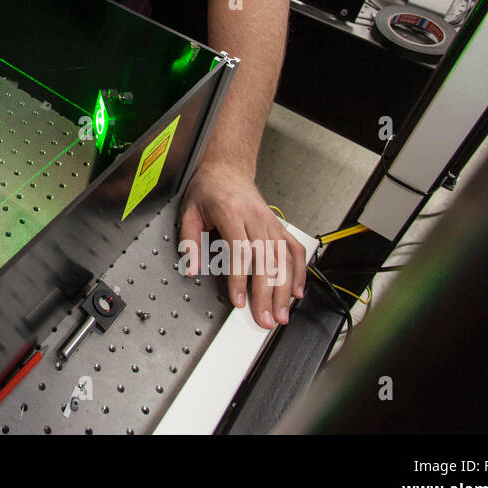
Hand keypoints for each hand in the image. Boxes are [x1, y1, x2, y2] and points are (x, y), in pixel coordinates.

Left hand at [177, 162, 305, 328]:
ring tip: (281, 314)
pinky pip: (293, 250)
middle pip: (265, 260)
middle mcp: (255, 218)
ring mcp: (270, 222)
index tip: (239, 301)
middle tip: (264, 319)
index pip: (240, 251)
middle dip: (266, 293)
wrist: (227, 168)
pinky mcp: (278, 226)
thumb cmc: (208, 189)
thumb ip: (189, 241)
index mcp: (231, 212)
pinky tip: (298, 291)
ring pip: (282, 259)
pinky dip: (299, 272)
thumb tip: (190, 269)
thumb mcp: (189, 211)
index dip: (240, 279)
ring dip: (284, 290)